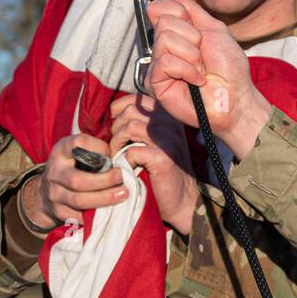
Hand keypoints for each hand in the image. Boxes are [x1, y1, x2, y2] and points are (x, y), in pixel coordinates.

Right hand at [22, 134, 125, 228]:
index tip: (112, 154)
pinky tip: (111, 209)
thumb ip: (97, 151)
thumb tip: (124, 158)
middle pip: (78, 179)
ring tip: (123, 194)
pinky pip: (79, 216)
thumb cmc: (74, 166)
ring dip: (104, 198)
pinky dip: (96, 214)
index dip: (98, 148)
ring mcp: (54, 193)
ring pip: (79, 200)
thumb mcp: (79, 151)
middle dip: (104, 180)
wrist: (47, 189)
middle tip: (122, 178)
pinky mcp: (58, 211)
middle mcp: (54, 171)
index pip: (78, 144)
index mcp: (61, 151)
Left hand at [109, 92, 197, 234]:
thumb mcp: (157, 141)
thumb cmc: (164, 170)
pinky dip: (125, 160)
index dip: (120, 108)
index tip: (115, 124)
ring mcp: (167, 140)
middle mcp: (170, 123)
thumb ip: (143, 125)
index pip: (139, 98)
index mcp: (168, 117)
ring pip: (130, 127)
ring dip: (117, 142)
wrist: (183, 198)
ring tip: (118, 155)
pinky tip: (128, 168)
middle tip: (116, 145)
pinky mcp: (162, 158)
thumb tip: (113, 116)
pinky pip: (132, 151)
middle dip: (116, 128)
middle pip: (131, 111)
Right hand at [146, 0, 271, 158]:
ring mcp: (159, 65)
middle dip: (192, 37)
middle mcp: (165, 48)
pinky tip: (196, 80)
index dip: (178, 13)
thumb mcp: (215, 30)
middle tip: (203, 55)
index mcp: (177, 34)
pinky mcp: (156, 83)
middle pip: (164, 22)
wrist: (236, 97)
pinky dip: (187, 69)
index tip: (197, 29)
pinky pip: (165, 61)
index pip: (160, 8)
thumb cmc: (229, 69)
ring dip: (192, 54)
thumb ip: (192, 10)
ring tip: (201, 70)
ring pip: (164, 40)